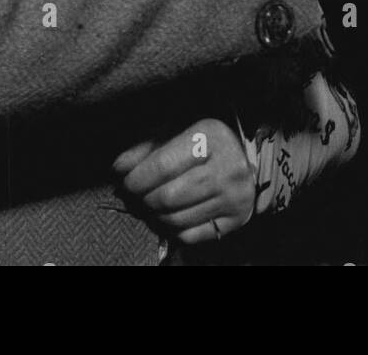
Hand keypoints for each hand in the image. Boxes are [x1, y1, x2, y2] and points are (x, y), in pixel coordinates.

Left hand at [112, 118, 254, 243]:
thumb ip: (145, 148)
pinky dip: (173, 230)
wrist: (248, 155)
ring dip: (155, 216)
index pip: (163, 165)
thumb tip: (118, 168)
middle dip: (144, 199)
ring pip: (177, 219)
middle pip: (168, 197)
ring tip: (152, 205)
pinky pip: (191, 236)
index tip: (127, 183)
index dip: (137, 179)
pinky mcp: (236, 218)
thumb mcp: (176, 131)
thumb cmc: (203, 140)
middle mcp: (227, 167)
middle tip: (139, 196)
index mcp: (211, 136)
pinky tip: (170, 216)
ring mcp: (233, 195)